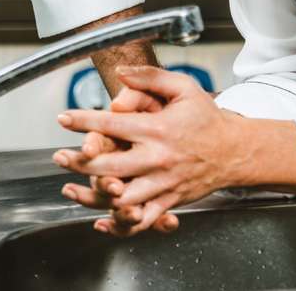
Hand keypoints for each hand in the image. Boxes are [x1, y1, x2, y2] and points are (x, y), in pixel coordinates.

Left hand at [53, 66, 243, 236]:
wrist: (236, 151)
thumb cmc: (206, 118)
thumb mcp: (184, 88)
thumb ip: (150, 78)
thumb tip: (120, 71)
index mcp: (157, 130)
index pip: (113, 124)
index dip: (84, 121)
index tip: (63, 118)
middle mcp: (158, 158)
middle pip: (111, 165)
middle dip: (80, 162)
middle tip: (59, 157)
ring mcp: (164, 183)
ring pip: (123, 197)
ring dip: (93, 196)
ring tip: (70, 189)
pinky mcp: (170, 201)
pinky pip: (144, 220)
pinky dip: (121, 225)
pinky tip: (101, 222)